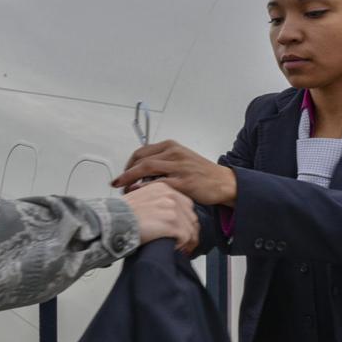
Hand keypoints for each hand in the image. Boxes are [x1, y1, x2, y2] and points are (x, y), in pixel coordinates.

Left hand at [112, 140, 235, 206]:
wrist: (223, 182)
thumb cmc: (201, 173)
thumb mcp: (180, 160)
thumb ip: (161, 163)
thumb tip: (139, 173)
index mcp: (171, 146)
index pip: (141, 152)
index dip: (127, 165)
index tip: (122, 175)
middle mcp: (173, 153)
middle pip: (140, 160)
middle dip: (125, 173)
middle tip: (118, 185)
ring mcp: (178, 167)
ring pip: (146, 169)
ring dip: (130, 180)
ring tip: (123, 191)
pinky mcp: (183, 182)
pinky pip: (158, 183)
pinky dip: (144, 188)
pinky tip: (137, 194)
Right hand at [122, 182, 198, 253]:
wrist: (113, 221)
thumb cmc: (121, 213)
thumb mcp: (140, 198)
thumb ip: (155, 201)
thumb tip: (163, 215)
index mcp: (163, 188)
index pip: (186, 204)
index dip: (185, 220)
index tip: (182, 229)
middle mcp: (170, 196)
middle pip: (191, 217)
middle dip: (189, 231)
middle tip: (184, 242)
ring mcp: (172, 209)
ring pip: (191, 228)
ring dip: (187, 241)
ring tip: (179, 247)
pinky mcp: (171, 223)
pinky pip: (185, 237)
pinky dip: (181, 245)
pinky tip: (174, 248)